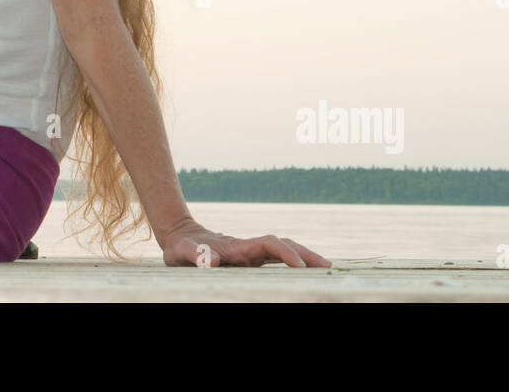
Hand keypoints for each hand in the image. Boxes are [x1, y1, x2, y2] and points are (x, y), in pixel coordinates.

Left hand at [159, 217, 331, 267]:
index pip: (268, 245)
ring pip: (283, 252)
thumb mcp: (183, 252)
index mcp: (237, 247)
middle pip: (284, 245)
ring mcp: (251, 254)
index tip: (300, 265)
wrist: (180, 236)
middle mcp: (248, 249)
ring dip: (304, 257)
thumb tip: (213, 262)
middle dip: (305, 253)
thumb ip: (196, 255)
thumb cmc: (181, 248)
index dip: (285, 253)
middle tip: (327, 266)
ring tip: (325, 268)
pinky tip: (304, 272)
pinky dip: (292, 263)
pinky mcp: (249, 260)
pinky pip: (276, 260)